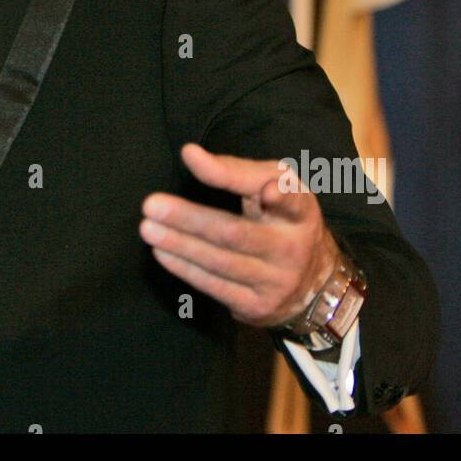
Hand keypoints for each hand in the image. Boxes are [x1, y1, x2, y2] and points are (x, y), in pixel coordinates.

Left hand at [139, 142, 340, 328]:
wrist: (311, 281)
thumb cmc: (281, 218)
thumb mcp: (272, 185)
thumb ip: (234, 170)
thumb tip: (189, 153)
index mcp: (301, 212)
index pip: (293, 201)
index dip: (282, 198)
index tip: (266, 191)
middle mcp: (292, 249)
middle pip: (237, 233)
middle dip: (191, 219)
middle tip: (152, 205)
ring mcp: (276, 282)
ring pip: (221, 262)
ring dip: (179, 245)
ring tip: (148, 228)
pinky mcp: (257, 306)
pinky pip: (216, 287)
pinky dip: (185, 269)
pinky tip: (162, 252)